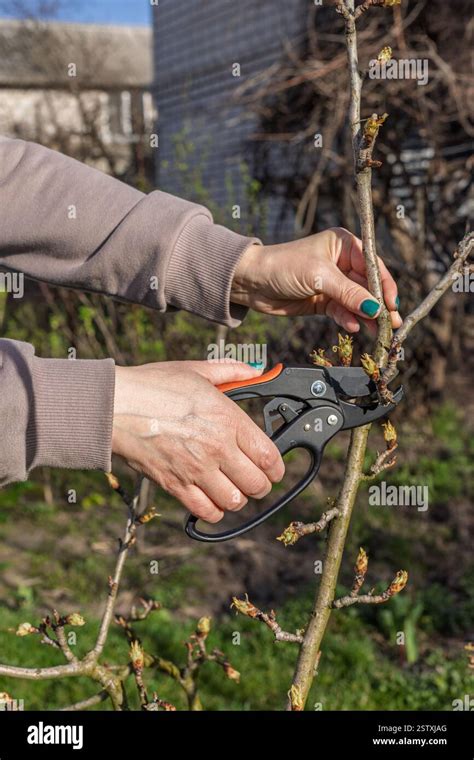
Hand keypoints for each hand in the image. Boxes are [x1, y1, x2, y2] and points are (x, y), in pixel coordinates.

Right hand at [112, 360, 283, 522]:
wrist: (115, 406)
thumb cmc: (153, 386)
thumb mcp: (197, 371)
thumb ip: (231, 372)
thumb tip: (255, 371)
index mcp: (228, 419)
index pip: (269, 456)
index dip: (277, 468)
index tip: (274, 469)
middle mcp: (218, 448)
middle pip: (257, 484)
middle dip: (261, 485)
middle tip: (255, 481)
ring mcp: (197, 470)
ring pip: (235, 501)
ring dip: (237, 498)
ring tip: (231, 489)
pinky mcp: (176, 485)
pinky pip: (207, 512)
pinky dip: (213, 511)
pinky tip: (211, 499)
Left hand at [231, 227, 401, 333]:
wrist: (251, 282)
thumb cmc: (283, 266)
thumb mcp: (319, 277)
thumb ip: (349, 293)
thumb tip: (375, 309)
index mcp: (344, 245)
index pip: (373, 266)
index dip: (384, 285)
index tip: (391, 304)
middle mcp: (342, 262)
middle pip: (368, 286)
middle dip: (378, 305)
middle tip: (391, 324)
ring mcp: (333, 283)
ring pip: (357, 302)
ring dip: (367, 316)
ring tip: (378, 332)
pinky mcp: (323, 301)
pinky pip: (343, 311)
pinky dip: (348, 319)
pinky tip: (354, 327)